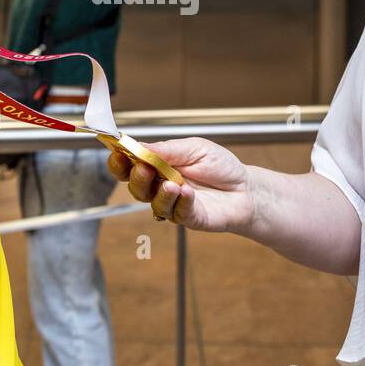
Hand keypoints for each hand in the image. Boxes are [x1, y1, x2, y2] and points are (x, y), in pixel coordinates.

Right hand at [106, 137, 252, 233]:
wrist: (247, 188)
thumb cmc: (221, 167)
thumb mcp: (195, 148)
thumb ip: (168, 150)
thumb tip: (141, 147)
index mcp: (159, 166)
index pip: (131, 165)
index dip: (120, 161)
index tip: (117, 152)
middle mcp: (162, 186)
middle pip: (136, 186)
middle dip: (136, 177)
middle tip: (143, 168)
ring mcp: (174, 204)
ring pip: (154, 203)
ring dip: (159, 192)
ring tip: (172, 183)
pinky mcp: (189, 218)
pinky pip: (178, 213)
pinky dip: (181, 202)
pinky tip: (188, 193)